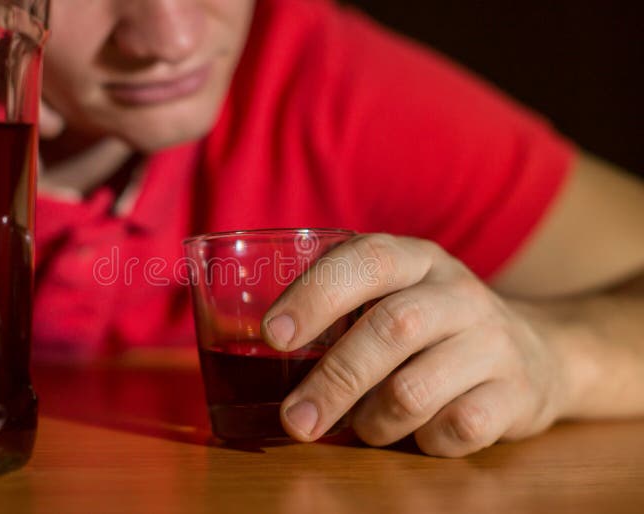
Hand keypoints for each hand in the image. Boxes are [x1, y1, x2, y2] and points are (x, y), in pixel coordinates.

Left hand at [261, 234, 571, 456]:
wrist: (536, 352)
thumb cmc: (431, 326)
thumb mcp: (393, 295)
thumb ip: (340, 308)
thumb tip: (257, 354)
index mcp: (416, 260)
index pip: (366, 261)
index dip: (316, 294)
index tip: (272, 335)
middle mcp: (458, 293)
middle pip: (390, 329)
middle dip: (332, 380)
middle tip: (294, 420)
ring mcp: (493, 341)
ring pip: (415, 389)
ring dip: (372, 421)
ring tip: (361, 428)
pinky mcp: (516, 393)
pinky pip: (458, 428)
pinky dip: (422, 441)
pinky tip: (417, 435)